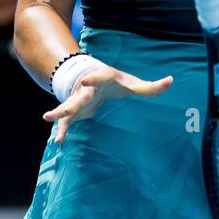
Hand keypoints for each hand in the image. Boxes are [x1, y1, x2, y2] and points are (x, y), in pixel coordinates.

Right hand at [43, 65, 172, 143]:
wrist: (90, 76)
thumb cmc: (115, 81)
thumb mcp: (132, 82)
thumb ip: (151, 86)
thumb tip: (171, 81)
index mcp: (100, 80)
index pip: (97, 79)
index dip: (93, 80)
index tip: (87, 80)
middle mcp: (86, 90)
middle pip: (77, 96)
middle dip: (70, 101)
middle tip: (63, 107)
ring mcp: (78, 101)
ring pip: (67, 107)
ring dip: (59, 114)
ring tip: (47, 118)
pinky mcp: (74, 113)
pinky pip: (67, 123)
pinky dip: (63, 131)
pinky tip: (59, 142)